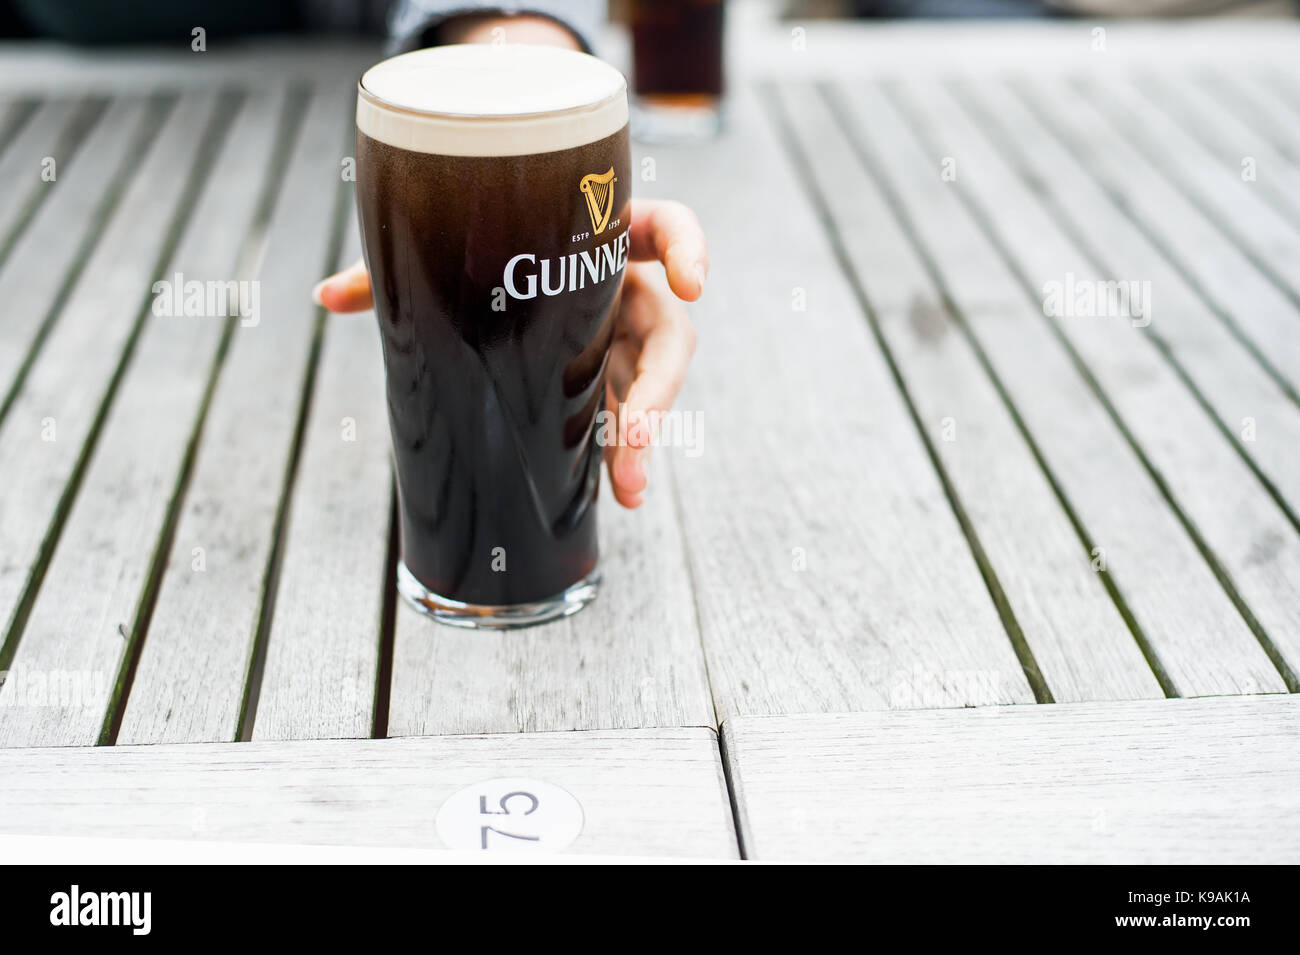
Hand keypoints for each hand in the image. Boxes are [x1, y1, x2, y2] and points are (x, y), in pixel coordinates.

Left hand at [313, 198, 706, 508]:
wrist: (502, 288)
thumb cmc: (483, 258)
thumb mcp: (444, 262)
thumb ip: (394, 274)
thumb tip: (322, 297)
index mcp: (602, 239)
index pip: (667, 226)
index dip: (690, 248)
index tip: (695, 284)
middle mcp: (626, 289)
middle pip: (669, 332)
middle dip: (662, 390)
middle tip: (640, 435)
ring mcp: (624, 341)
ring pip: (655, 387)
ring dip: (646, 437)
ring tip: (629, 488)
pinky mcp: (615, 384)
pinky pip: (628, 416)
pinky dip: (625, 453)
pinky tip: (618, 493)